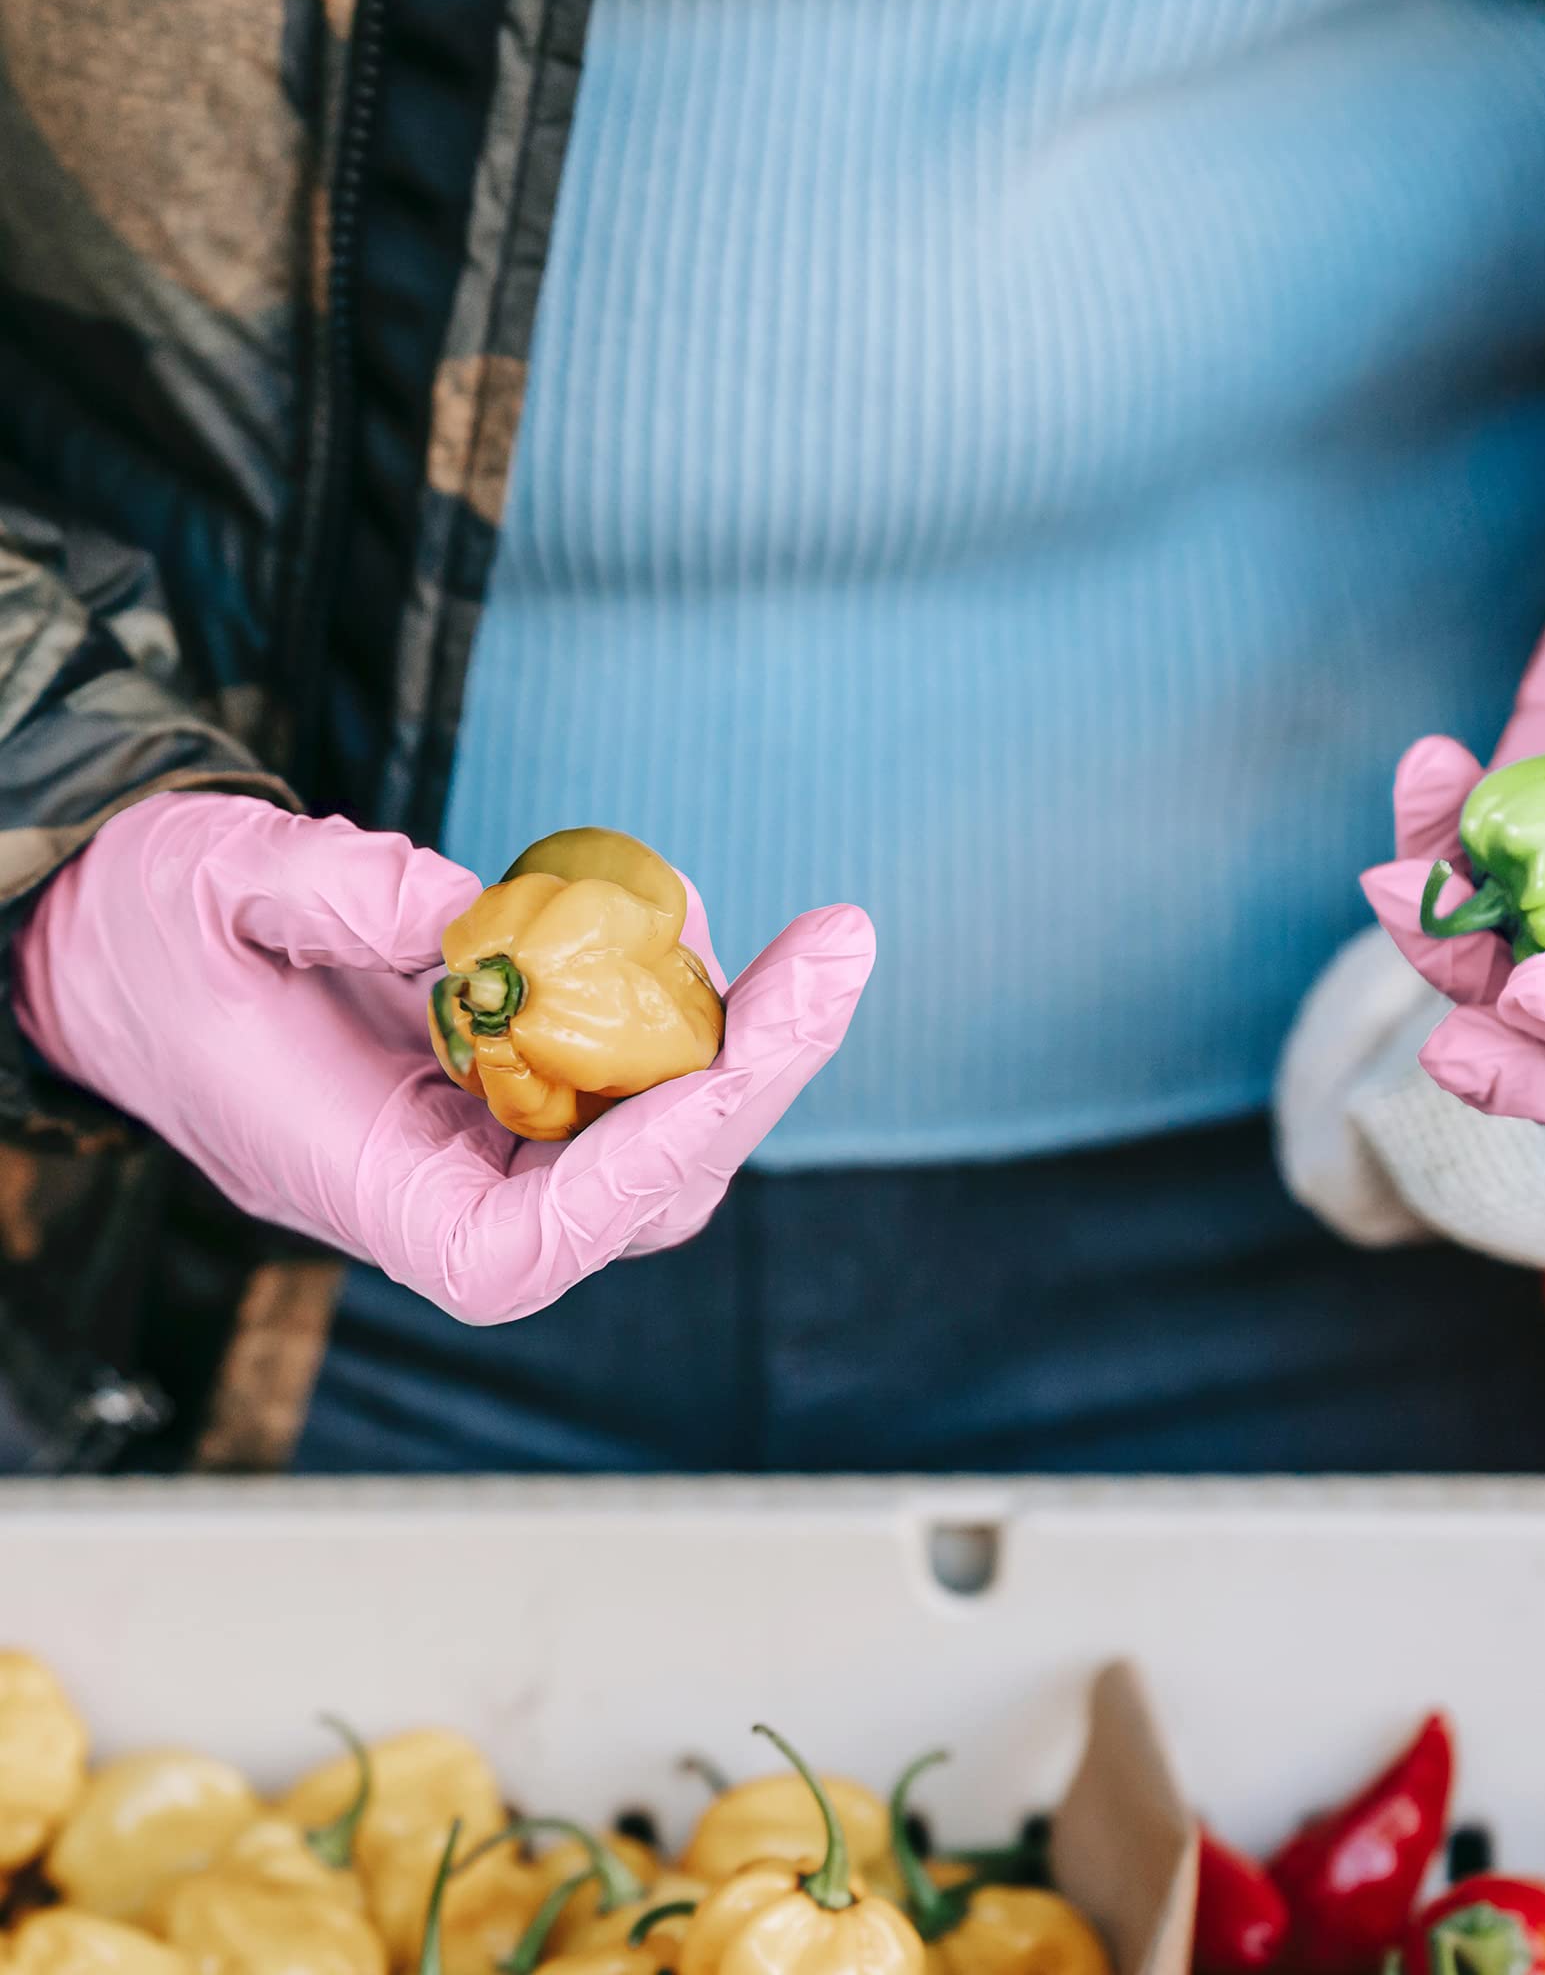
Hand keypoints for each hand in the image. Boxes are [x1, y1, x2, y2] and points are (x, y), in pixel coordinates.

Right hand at [13, 792, 874, 1319]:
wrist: (126, 948)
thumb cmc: (147, 940)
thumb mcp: (211, 883)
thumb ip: (334, 891)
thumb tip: (471, 912)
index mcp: (367, 1192)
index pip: (528, 1241)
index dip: (641, 1166)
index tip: (729, 1066)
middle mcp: (452, 1192)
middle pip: (645, 1190)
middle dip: (759, 1073)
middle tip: (838, 951)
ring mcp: (497, 1148)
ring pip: (665, 1137)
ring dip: (744, 1034)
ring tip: (789, 933)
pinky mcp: (524, 1094)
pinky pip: (637, 1072)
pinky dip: (684, 1000)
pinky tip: (686, 919)